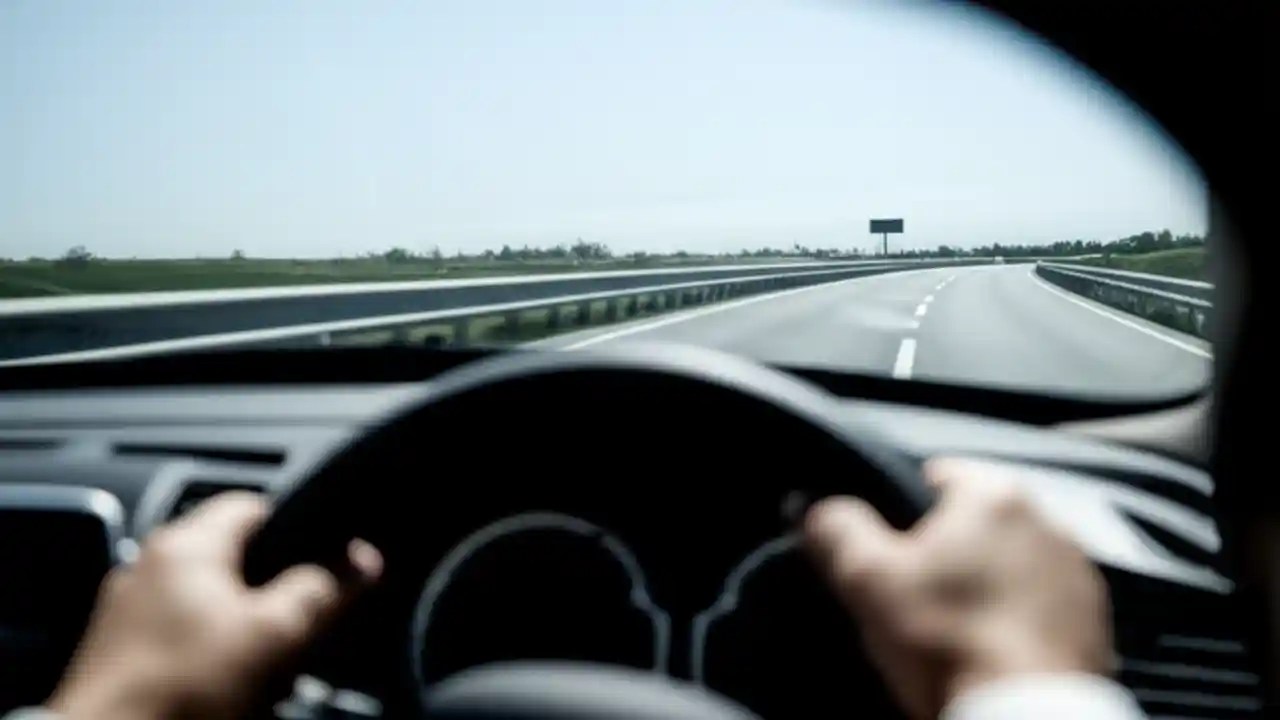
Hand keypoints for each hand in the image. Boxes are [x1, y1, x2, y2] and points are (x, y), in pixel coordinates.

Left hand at [48, 493, 382, 719]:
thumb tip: (363, 560)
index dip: (299, 530)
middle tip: (295, 630)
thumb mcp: (273, 635)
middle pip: (236, 560)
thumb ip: (322, 590)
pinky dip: (211, 653)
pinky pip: (184, 636)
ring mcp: (129, 608)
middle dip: (273, 594)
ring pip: (211, 602)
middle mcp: (149, 564)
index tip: (325, 565)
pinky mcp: (121, 651)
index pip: (255, 505)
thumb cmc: (182, 686)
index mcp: (183, 542)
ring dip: (244, 629)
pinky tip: (225, 685)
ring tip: (263, 667)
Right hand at [803, 458, 1112, 719]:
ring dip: (988, 581)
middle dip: (949, 550)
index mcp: (994, 494)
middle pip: (976, 521)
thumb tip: (820, 509)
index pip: (936, 476)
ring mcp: (1078, 570)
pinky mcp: (1095, 617)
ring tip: (958, 628)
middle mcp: (1048, 518)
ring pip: (1012, 560)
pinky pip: (1042, 602)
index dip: (902, 514)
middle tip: (918, 597)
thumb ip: (836, 529)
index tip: (890, 557)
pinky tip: (994, 646)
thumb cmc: (947, 642)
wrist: (1023, 717)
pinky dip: (1019, 616)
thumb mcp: (866, 580)